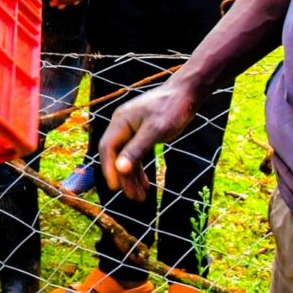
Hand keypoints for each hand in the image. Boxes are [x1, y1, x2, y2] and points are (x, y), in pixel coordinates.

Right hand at [98, 80, 199, 200]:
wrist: (185, 94)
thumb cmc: (171, 109)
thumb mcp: (155, 131)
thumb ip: (136, 150)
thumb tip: (120, 169)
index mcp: (120, 122)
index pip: (107, 148)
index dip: (109, 168)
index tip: (116, 188)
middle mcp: (122, 125)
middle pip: (115, 155)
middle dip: (123, 177)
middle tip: (133, 197)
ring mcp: (131, 129)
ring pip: (125, 156)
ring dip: (132, 176)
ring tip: (140, 196)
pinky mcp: (141, 132)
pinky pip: (135, 153)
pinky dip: (139, 168)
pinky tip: (145, 183)